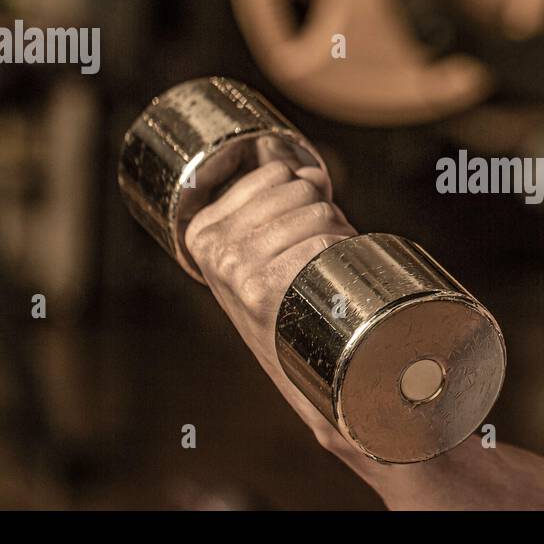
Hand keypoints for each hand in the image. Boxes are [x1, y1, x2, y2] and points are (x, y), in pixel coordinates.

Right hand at [184, 157, 357, 445]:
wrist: (324, 384)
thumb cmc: (299, 311)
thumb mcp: (266, 252)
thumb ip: (274, 201)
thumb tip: (296, 158)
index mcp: (202, 232)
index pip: (273, 169)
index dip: (304, 191)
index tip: (300, 230)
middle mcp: (213, 248)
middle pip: (297, 185)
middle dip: (322, 213)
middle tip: (320, 257)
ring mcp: (236, 268)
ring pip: (315, 206)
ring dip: (336, 231)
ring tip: (326, 270)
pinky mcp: (265, 287)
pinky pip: (320, 235)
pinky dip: (341, 247)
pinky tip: (333, 276)